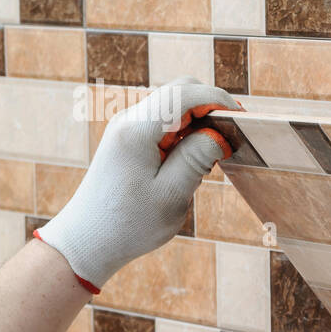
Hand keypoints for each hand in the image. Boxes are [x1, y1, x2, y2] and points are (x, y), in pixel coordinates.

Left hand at [37, 78, 238, 291]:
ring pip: (173, 105)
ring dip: (199, 121)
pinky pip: (164, 122)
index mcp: (137, 130)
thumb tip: (219, 132)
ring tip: (213, 155)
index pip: (185, 94)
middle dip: (211, 106)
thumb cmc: (128, 224)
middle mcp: (129, 120)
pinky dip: (186, 132)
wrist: (87, 240)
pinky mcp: (129, 140)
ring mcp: (127, 128)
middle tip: (233, 136)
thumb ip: (197, 158)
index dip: (219, 100)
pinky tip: (194, 160)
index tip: (243, 120)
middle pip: (179, 90)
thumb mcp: (171, 195)